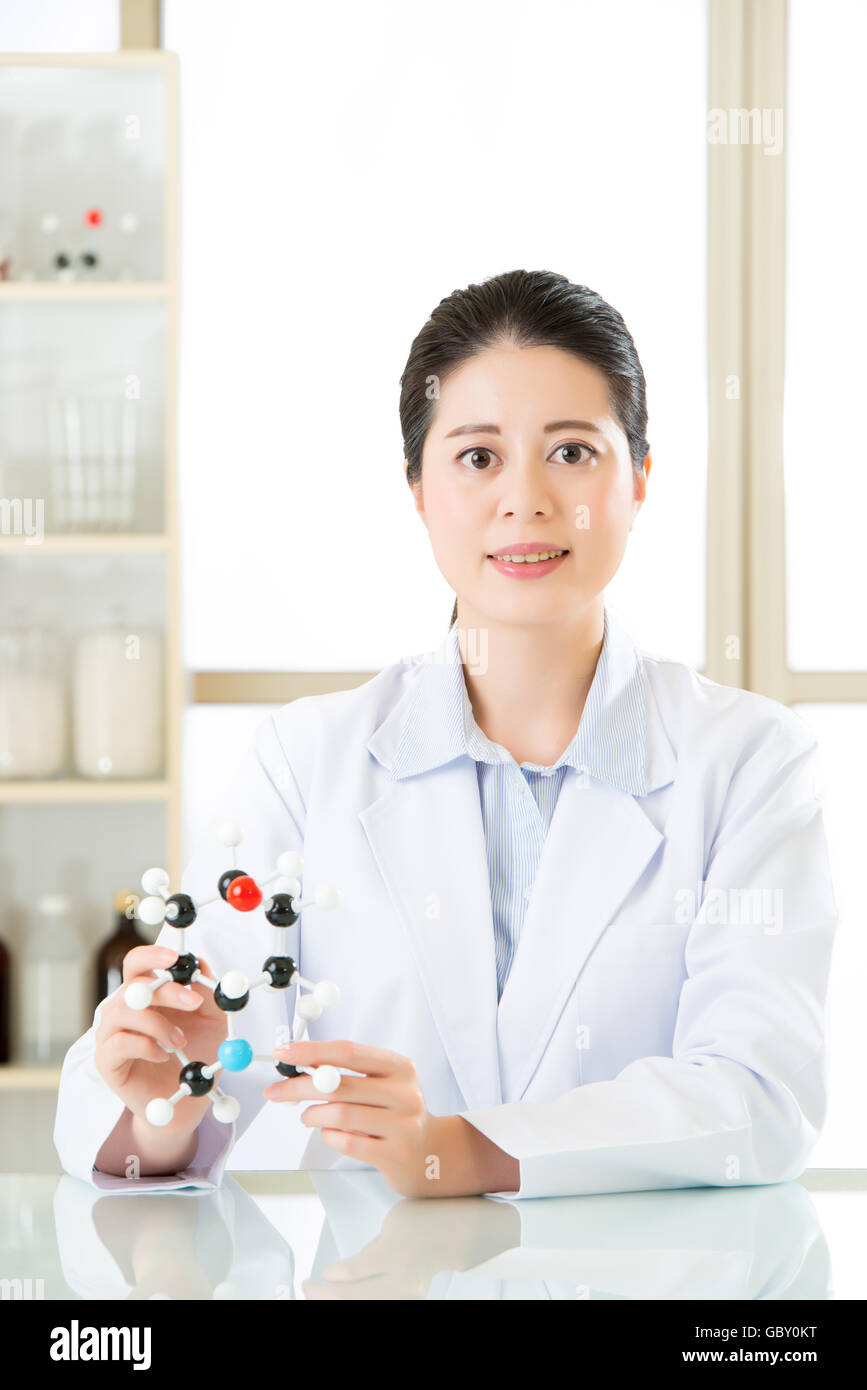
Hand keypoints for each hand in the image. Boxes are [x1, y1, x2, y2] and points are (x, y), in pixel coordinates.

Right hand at [94, 945, 227, 1135]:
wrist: (186, 1101)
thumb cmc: (196, 1056)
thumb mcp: (213, 1021)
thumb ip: (206, 993)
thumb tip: (200, 962)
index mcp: (146, 993)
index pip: (138, 963)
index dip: (152, 955)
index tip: (176, 957)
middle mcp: (124, 1008)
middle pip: (134, 985)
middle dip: (166, 990)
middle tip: (193, 1002)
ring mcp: (111, 1033)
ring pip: (122, 1011)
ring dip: (157, 1023)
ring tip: (179, 1042)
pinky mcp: (106, 1060)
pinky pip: (117, 1043)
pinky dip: (144, 1046)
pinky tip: (162, 1055)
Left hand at [264, 1039, 436, 1197]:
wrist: (429, 1153)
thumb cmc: (394, 1113)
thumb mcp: (381, 1084)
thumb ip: (347, 1073)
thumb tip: (299, 1064)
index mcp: (400, 1067)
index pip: (349, 1051)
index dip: (312, 1051)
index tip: (283, 1053)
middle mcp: (405, 1093)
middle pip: (340, 1085)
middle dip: (299, 1087)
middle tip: (275, 1091)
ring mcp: (403, 1126)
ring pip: (341, 1115)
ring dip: (313, 1115)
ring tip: (308, 1116)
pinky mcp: (394, 1155)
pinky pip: (347, 1142)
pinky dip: (328, 1136)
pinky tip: (329, 1133)